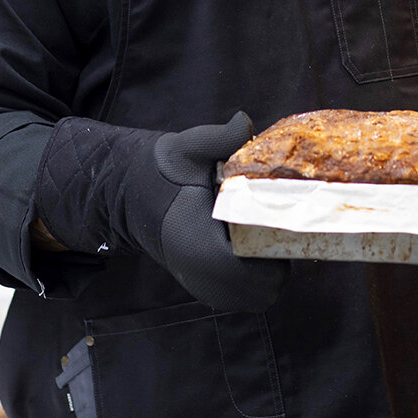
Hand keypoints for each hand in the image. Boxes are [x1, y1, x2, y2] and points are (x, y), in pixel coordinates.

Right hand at [38, 112, 288, 312]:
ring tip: (266, 231)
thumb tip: (243, 122)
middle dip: (279, 253)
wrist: (138, 197)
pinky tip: (255, 244)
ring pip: (262, 293)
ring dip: (272, 266)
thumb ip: (218, 138)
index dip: (276, 246)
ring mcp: (208, 291)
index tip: (278, 218)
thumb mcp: (188, 148)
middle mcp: (202, 278)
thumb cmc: (166, 172)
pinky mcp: (212, 294)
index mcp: (197, 247)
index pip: (255, 269)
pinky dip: (261, 275)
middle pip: (267, 284)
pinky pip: (251, 295)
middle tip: (278, 219)